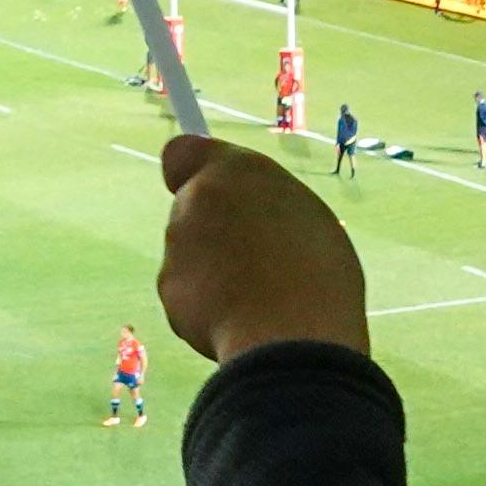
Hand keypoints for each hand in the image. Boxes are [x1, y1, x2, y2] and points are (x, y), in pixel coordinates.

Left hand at [157, 131, 370, 366]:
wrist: (293, 332)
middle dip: (212, 230)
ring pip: (189, 253)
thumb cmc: (317, 272)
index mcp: (236, 170)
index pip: (181, 153)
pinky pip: (186, 293)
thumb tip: (249, 218)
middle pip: (192, 208)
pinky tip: (238, 317)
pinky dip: (205, 304)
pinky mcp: (168, 287)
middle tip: (254, 258)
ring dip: (211, 269)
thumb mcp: (304, 216)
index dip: (192, 171)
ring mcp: (177, 244)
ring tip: (255, 295)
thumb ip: (263, 206)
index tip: (210, 190)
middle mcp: (198, 198)